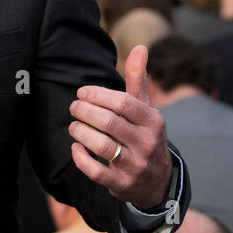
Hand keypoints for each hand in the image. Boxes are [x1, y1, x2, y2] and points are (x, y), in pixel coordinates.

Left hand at [67, 45, 172, 209]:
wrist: (158, 181)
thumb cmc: (145, 135)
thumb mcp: (146, 109)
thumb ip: (138, 79)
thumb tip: (141, 47)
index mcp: (153, 121)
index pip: (123, 103)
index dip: (98, 95)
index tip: (82, 93)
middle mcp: (147, 143)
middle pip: (109, 122)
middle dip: (85, 112)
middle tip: (73, 107)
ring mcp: (136, 165)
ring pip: (102, 146)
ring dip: (81, 132)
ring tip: (73, 126)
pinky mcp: (123, 185)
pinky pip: (96, 172)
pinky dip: (81, 158)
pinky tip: (76, 147)